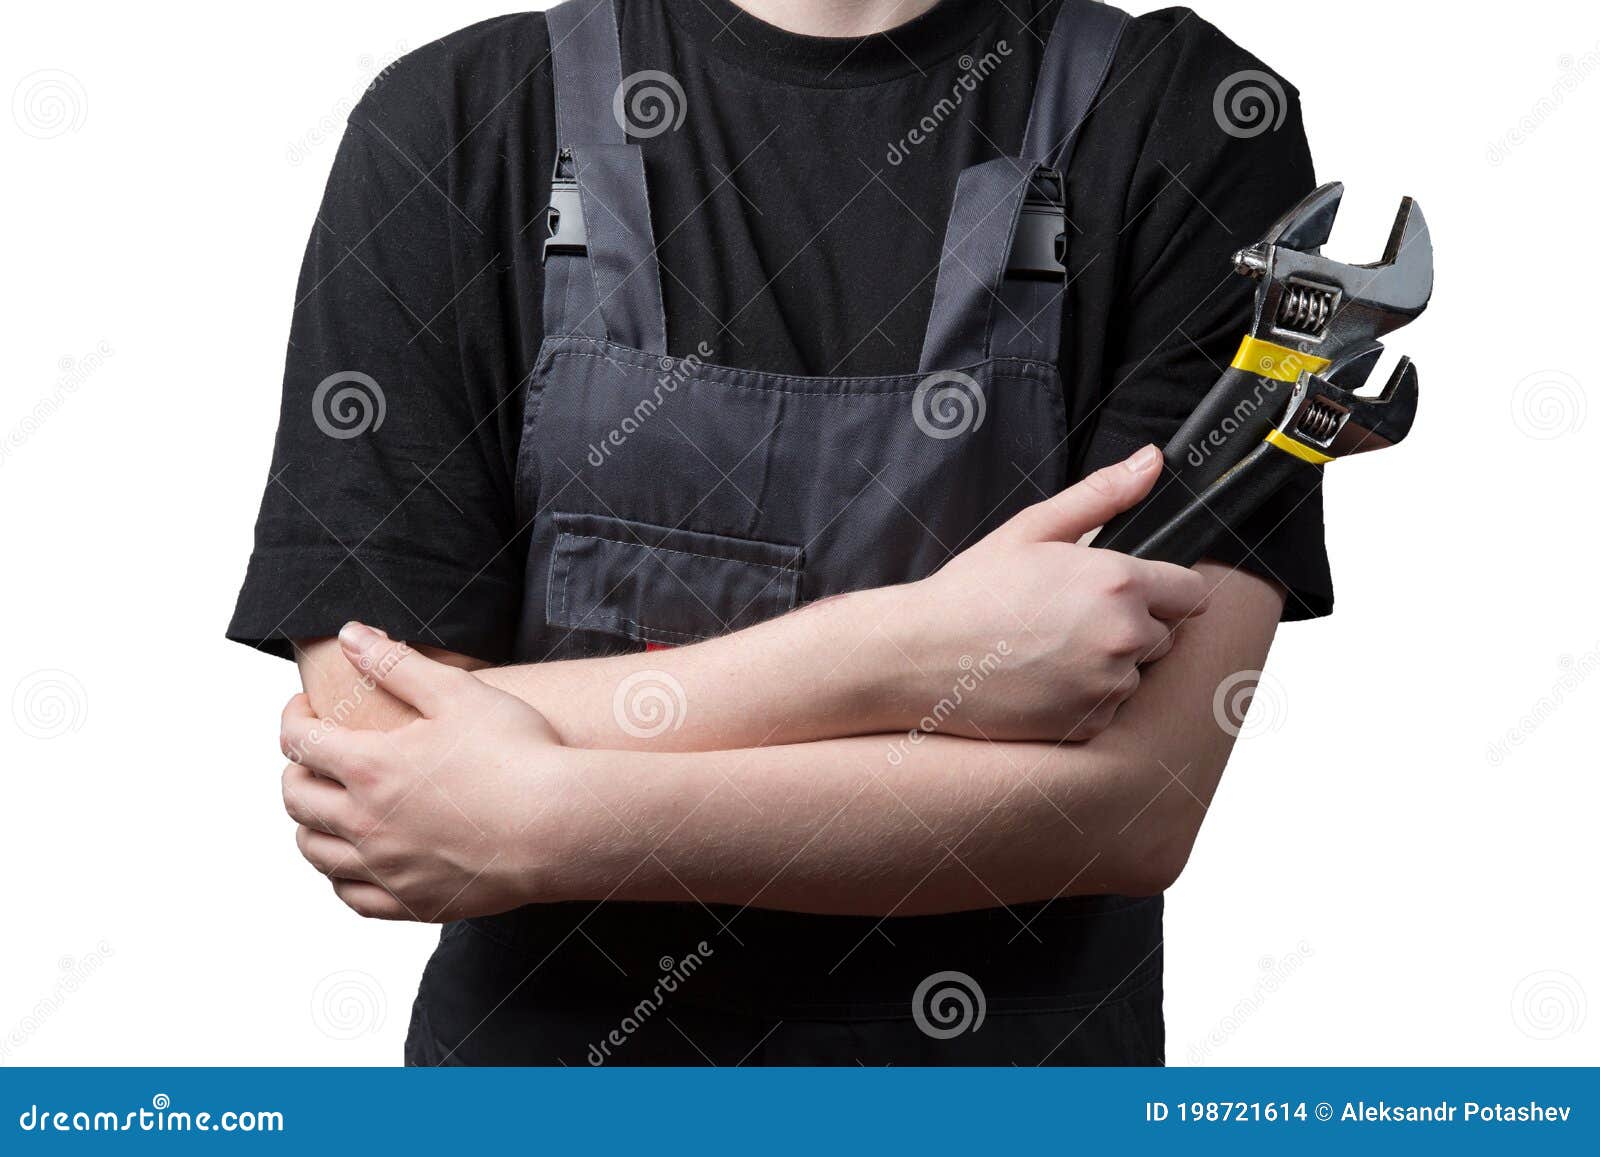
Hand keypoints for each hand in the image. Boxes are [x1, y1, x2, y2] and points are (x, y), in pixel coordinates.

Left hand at [278, 623, 575, 920]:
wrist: (561, 826)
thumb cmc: (517, 754)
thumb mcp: (458, 692)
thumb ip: (397, 663)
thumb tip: (349, 635)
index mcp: (371, 767)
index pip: (298, 741)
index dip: (293, 718)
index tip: (305, 710)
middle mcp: (366, 823)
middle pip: (296, 799)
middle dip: (295, 770)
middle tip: (315, 757)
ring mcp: (387, 869)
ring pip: (315, 852)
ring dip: (310, 824)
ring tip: (329, 808)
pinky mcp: (413, 902)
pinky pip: (352, 899)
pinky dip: (340, 878)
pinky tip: (356, 863)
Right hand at [892, 445, 1210, 741]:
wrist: (920, 656)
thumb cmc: (972, 589)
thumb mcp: (1033, 529)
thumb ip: (1102, 495)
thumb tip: (1152, 461)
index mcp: (1118, 582)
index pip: (1191, 592)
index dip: (1161, 588)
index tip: (1126, 590)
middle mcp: (1124, 638)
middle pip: (1167, 635)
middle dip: (1133, 624)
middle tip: (1070, 617)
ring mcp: (1108, 687)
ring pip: (1137, 673)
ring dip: (1110, 663)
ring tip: (1050, 649)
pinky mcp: (1090, 724)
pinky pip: (1110, 708)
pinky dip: (1087, 697)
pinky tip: (1042, 678)